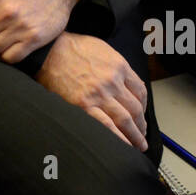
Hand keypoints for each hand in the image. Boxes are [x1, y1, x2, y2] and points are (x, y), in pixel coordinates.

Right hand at [36, 32, 148, 149]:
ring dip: (134, 135)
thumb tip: (128, 85)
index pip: (141, 91)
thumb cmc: (73, 49)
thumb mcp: (102, 49)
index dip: (145, 107)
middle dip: (141, 126)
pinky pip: (107, 126)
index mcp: (119, 66)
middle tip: (142, 136)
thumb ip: (117, 67)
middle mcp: (112, 81)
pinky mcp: (84, 106)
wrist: (50, 51)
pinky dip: (118, 138)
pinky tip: (122, 145)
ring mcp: (99, 95)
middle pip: (136, 109)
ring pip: (125, 120)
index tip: (142, 115)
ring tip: (137, 145)